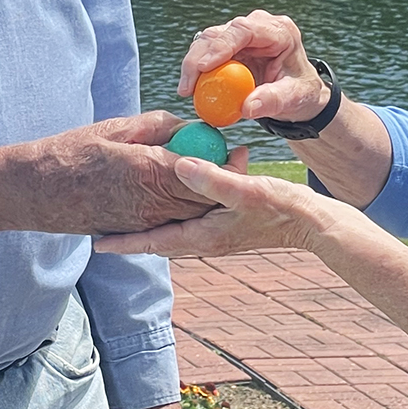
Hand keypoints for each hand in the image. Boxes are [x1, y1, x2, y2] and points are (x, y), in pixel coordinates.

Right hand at [0, 112, 220, 235]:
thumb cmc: (73, 152)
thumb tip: (190, 128)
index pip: (203, 172)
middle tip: (233, 164)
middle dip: (221, 183)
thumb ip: (159, 126)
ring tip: (208, 177)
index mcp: (148, 172)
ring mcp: (141, 223)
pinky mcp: (132, 233)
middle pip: (203, 200)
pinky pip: (169, 224)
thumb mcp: (118, 128)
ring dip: (203, 198)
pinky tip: (178, 193)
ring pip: (190, 216)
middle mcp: (150, 204)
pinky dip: (180, 211)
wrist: (36, 190)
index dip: (225, 162)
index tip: (236, 149)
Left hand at [94, 151, 339, 259]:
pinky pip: (188, 223)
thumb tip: (178, 165)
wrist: (311, 224)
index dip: (124, 243)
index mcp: (205, 236)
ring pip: (172, 232)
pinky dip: (172, 215)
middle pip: (158, 241)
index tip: (96, 244)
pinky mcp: (224, 228)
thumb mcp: (246, 189)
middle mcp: (205, 241)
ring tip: (124, 216)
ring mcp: (215, 236)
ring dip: (149, 226)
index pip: (155, 242)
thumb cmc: (281, 207)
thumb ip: (212, 178)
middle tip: (100, 229)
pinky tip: (170, 198)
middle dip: (130, 237)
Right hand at [182, 11, 328, 125]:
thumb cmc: (301, 92)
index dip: (221, 45)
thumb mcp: (295, 98)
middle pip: (220, 33)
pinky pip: (207, 53)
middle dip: (199, 57)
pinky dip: (197, 71)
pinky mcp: (230, 47)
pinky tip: (192, 88)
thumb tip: (247, 108)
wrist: (299, 94)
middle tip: (187, 86)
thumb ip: (273, 100)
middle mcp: (258, 27)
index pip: (245, 30)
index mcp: (279, 32)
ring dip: (193, 65)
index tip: (204, 67)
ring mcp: (242, 36)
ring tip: (187, 91)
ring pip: (208, 41)